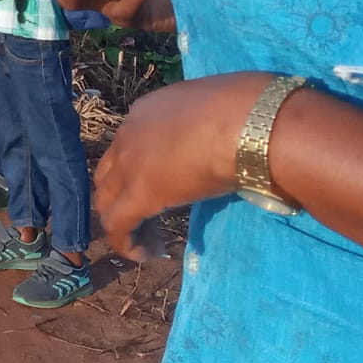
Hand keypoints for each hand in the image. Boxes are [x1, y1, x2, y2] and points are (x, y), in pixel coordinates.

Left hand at [94, 72, 273, 257]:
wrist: (255, 124)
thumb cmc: (253, 111)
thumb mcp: (216, 109)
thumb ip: (206, 125)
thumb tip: (222, 139)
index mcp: (148, 111)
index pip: (129, 145)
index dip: (139, 169)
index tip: (163, 185)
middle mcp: (129, 135)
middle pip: (110, 174)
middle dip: (123, 197)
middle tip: (151, 216)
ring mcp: (130, 164)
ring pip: (107, 200)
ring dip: (123, 222)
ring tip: (148, 240)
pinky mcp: (141, 194)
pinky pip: (118, 224)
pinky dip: (125, 242)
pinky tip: (144, 254)